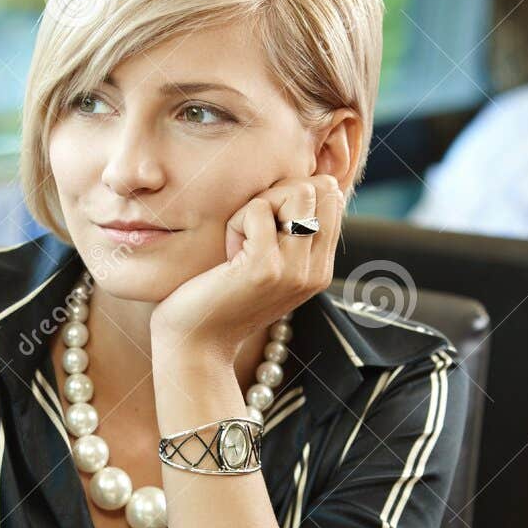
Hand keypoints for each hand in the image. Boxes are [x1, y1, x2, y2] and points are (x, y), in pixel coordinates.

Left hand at [149, 174, 345, 359]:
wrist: (195, 344)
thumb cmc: (219, 296)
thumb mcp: (267, 263)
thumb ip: (289, 232)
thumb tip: (301, 183)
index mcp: (320, 268)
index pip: (332, 194)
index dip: (293, 194)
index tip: (265, 228)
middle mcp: (315, 271)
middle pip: (320, 187)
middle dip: (279, 194)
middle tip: (251, 232)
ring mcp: (295, 271)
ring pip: (298, 191)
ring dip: (260, 205)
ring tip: (242, 241)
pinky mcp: (266, 269)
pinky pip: (258, 209)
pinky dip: (236, 221)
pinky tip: (228, 253)